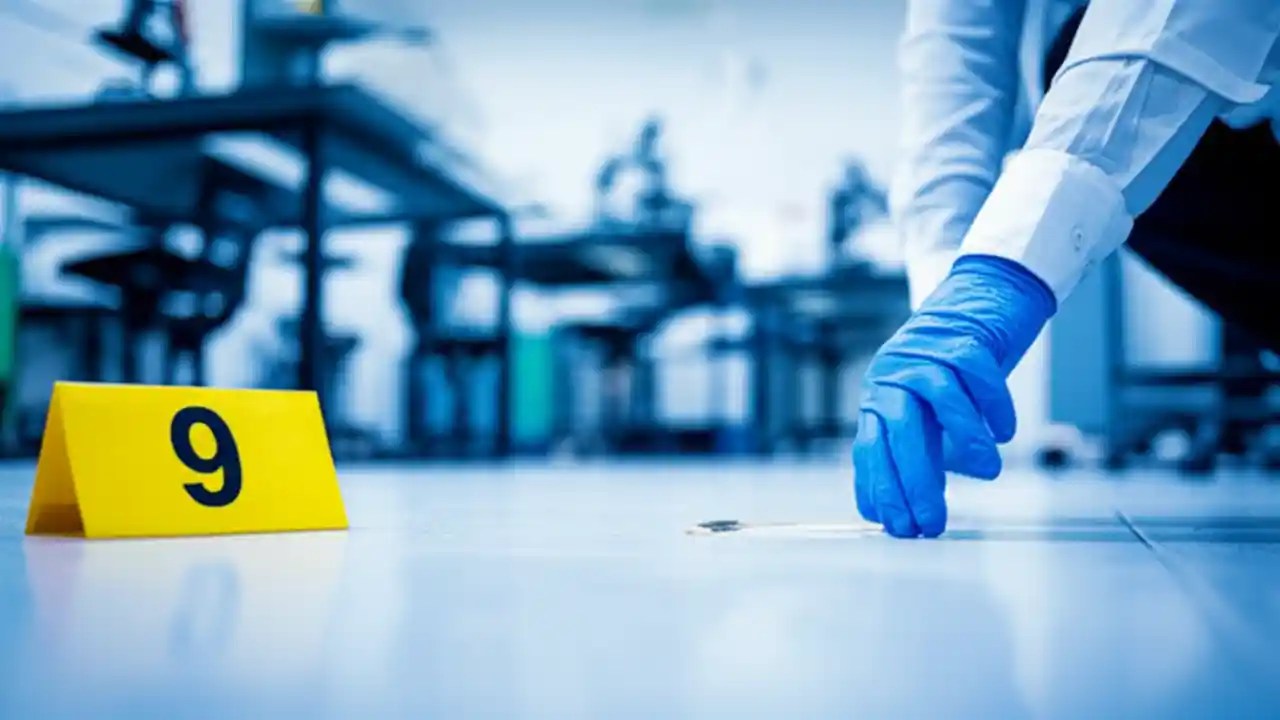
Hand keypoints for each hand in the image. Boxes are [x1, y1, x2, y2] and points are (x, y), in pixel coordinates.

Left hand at [853, 255, 1055, 537]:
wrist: (978, 299)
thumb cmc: (952, 372)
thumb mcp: (928, 416)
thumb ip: (920, 455)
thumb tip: (914, 510)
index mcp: (879, 397)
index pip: (871, 448)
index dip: (882, 489)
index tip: (898, 528)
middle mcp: (894, 374)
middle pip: (898, 430)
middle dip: (914, 481)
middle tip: (933, 521)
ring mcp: (927, 352)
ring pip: (939, 399)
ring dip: (964, 440)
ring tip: (988, 471)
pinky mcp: (963, 335)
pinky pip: (978, 373)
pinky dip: (993, 405)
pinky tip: (1005, 432)